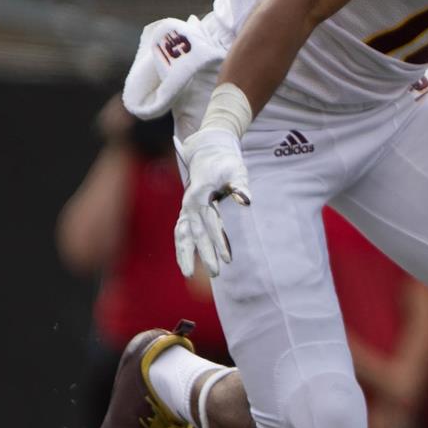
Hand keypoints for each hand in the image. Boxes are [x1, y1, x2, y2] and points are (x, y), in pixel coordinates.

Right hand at [174, 127, 252, 277]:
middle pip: (196, 233)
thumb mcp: (237, 170)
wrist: (209, 152)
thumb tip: (246, 201)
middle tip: (217, 273)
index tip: (227, 258)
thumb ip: (240, 185)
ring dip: (184, 254)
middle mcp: (189, 204)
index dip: (218, 241)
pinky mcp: (187, 212)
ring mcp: (186, 208)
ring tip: (188, 275)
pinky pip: (181, 232)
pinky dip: (182, 247)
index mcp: (199, 195)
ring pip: (182, 234)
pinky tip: (186, 263)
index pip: (210, 223)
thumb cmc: (226, 162)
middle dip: (205, 254)